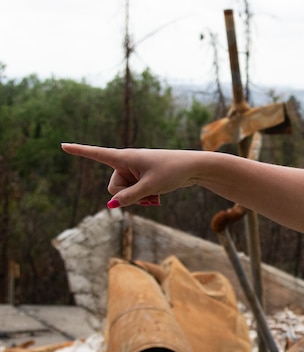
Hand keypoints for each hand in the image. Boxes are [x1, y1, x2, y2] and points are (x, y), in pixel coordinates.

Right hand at [61, 144, 196, 207]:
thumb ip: (130, 197)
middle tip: (148, 195)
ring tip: (155, 195)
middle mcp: (126, 163)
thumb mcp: (150, 187)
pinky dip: (144, 198)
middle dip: (127, 197)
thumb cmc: (172, 171)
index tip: (62, 145)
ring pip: (125, 194)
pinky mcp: (142, 178)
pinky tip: (157, 198)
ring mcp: (134, 171)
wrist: (193, 168)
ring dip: (138, 199)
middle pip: (114, 188)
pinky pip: (135, 194)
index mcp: (125, 157)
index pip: (97, 154)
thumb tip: (111, 206)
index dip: (79, 151)